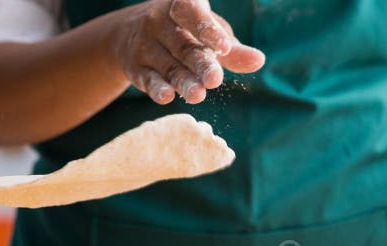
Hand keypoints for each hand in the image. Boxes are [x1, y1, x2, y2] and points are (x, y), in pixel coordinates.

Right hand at [112, 0, 264, 104]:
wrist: (128, 36)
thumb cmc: (182, 33)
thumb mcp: (208, 36)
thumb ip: (232, 51)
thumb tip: (259, 61)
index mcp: (180, 5)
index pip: (192, 13)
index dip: (208, 30)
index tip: (224, 48)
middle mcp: (158, 21)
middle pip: (184, 45)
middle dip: (200, 63)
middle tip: (216, 80)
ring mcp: (144, 44)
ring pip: (168, 65)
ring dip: (183, 80)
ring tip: (197, 95)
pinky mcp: (135, 68)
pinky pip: (148, 78)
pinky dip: (157, 88)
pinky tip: (167, 96)